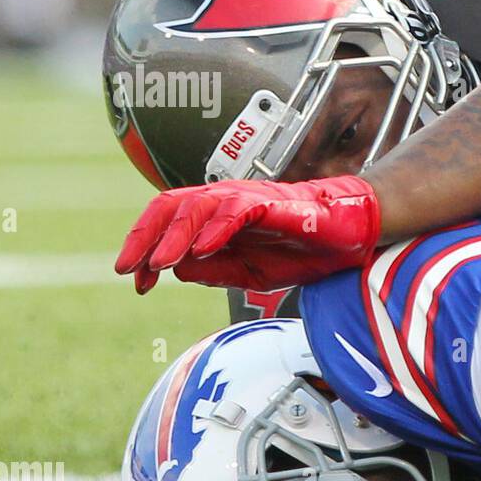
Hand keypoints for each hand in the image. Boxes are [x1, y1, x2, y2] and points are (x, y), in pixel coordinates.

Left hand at [115, 175, 380, 293]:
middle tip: (130, 271)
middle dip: (145, 239)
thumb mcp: (249, 273)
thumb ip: (213, 271)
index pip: (167, 220)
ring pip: (198, 206)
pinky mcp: (272, 203)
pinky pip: (236, 209)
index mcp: (216, 216)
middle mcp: (225, 201)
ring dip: (175, 236)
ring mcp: (247, 199)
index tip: (136, 282)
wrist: (349, 237)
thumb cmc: (303, 250)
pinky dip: (216, 228)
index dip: (144, 247)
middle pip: (171, 208)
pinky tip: (202, 249)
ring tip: (160, 265)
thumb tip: (178, 271)